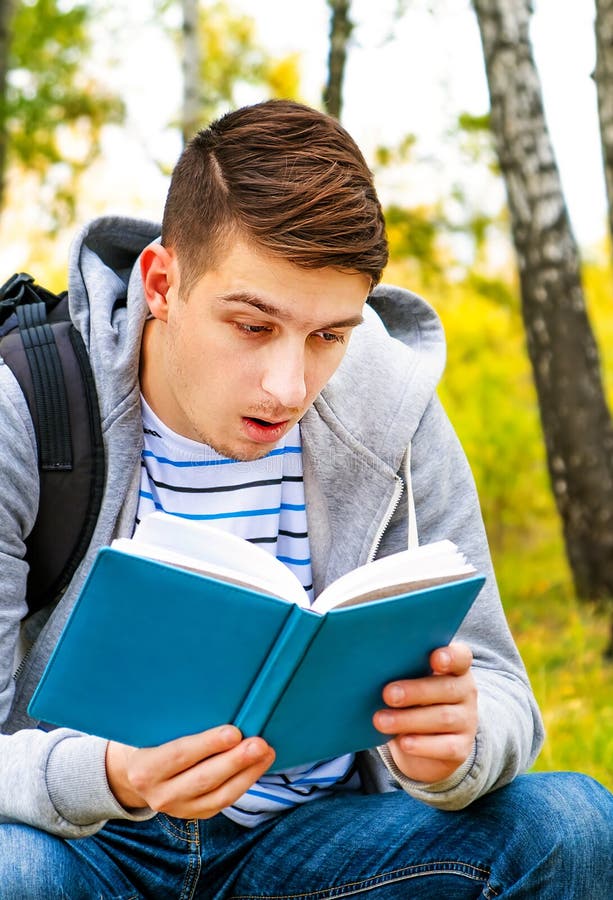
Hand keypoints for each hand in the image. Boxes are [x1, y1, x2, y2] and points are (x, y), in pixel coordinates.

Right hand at [105, 725, 274, 817]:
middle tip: (259, 743)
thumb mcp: (151, 730)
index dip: (207, 744)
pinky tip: (259, 764)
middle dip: (235, 761)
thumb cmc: (151, 739)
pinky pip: (224, 801)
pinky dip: (245, 782)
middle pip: (203, 778)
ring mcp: (179, 809)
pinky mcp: (196, 814)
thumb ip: (175, 721)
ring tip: (267, 751)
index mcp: (144, 769)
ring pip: (219, 795)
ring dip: (247, 773)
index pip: (179, 755)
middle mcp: (160, 795)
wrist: (136, 774)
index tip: (233, 732)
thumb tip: (214, 698)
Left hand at [373, 641, 476, 783]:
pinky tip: (404, 742)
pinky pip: (445, 747)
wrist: (426, 747)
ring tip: (381, 720)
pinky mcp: (461, 748)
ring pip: (443, 718)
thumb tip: (371, 668)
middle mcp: (465, 692)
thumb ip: (401, 671)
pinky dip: (423, 745)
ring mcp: (466, 721)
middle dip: (415, 691)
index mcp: (454, 668)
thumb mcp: (409, 682)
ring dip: (409, 719)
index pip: (461, 657)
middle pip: (446, 688)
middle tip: (387, 694)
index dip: (450, 656)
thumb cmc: (412, 701)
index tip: (434, 658)